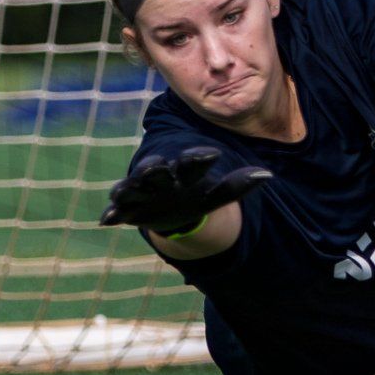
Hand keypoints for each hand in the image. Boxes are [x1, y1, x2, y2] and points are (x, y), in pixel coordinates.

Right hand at [99, 147, 271, 234]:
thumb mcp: (217, 196)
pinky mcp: (127, 207)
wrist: (170, 210)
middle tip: (156, 166)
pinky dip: (112, 213)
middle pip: (156, 170)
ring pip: (133, 186)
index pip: (192, 162)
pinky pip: (117, 210)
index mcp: (183, 171)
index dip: (200, 158)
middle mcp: (160, 177)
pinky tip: (107, 220)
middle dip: (154, 168)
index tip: (214, 154)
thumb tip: (268, 175)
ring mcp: (141, 191)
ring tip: (122, 191)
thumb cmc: (195, 197)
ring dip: (128, 188)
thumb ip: (239, 184)